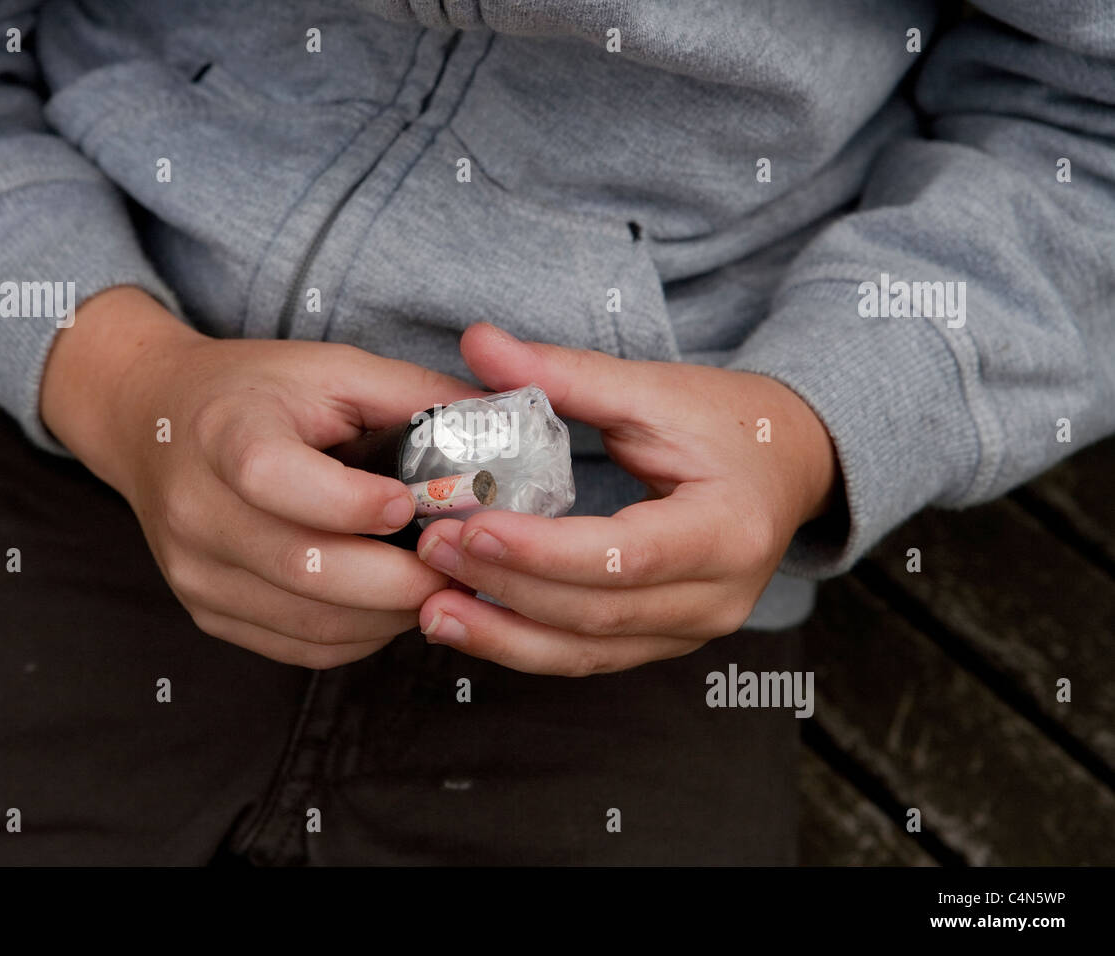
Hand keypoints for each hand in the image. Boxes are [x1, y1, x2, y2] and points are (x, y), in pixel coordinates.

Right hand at [41, 287, 481, 667]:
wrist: (155, 422)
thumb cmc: (257, 391)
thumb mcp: (332, 368)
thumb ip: (415, 397)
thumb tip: (507, 431)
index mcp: (223, 433)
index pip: (275, 479)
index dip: (350, 502)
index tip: (409, 505)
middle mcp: (197, 511)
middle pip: (306, 568)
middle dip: (402, 577)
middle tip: (463, 566)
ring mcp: (197, 573)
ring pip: (311, 622)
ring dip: (391, 613)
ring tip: (437, 584)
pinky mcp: (208, 612)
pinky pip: (301, 647)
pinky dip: (362, 634)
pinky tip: (392, 602)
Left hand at [415, 323, 839, 675]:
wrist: (790, 466)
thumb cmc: (729, 423)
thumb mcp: (656, 389)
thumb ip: (567, 373)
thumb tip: (478, 342)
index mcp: (728, 529)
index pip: (627, 555)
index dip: (544, 551)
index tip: (471, 527)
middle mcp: (719, 596)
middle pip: (599, 612)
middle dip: (508, 589)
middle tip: (433, 552)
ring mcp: (694, 629)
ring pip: (588, 651)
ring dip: (504, 637)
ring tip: (432, 611)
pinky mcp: (665, 641)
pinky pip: (588, 656)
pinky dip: (525, 644)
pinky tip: (470, 624)